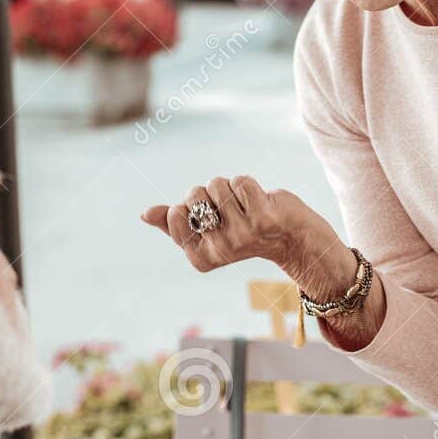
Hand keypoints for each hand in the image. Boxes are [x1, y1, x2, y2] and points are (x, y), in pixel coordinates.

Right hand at [141, 175, 352, 292]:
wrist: (292, 238)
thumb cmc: (246, 232)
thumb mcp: (207, 232)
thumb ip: (176, 224)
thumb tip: (144, 214)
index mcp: (201, 257)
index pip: (175, 215)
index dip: (189, 205)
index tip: (209, 218)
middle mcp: (220, 248)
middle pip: (193, 195)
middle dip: (208, 192)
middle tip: (229, 210)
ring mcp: (242, 233)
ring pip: (217, 185)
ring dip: (230, 187)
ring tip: (246, 205)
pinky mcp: (263, 216)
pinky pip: (240, 181)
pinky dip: (248, 184)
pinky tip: (260, 201)